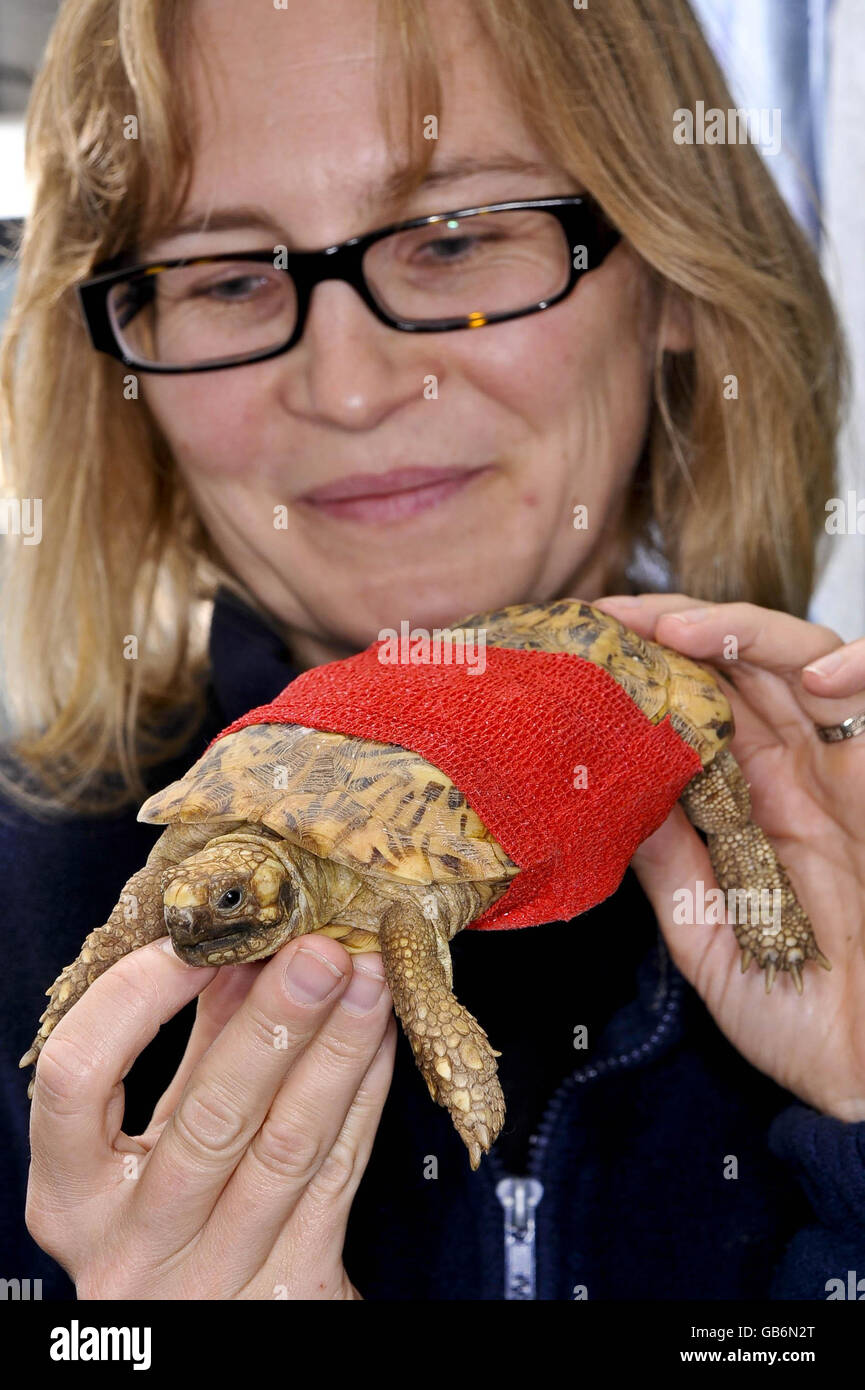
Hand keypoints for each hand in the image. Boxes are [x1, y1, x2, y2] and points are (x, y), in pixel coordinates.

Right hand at [24, 933, 395, 1298]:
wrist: (205, 1334)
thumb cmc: (169, 1220)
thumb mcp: (149, 1141)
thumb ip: (190, 1049)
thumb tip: (242, 950)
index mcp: (71, 1197)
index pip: (79, 1078)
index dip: (138, 998)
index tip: (198, 943)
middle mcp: (135, 1246)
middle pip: (210, 1116)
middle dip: (275, 1019)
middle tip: (320, 950)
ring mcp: (218, 1274)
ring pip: (289, 1145)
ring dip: (338, 1047)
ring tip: (368, 978)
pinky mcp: (295, 1284)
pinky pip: (339, 1173)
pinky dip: (364, 1094)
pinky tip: (380, 1038)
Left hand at [594, 593, 864, 1122]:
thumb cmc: (793, 1010)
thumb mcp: (704, 931)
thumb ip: (667, 862)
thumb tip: (605, 797)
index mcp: (747, 804)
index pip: (696, 711)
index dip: (647, 673)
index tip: (581, 651)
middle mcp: (795, 776)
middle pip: (737, 670)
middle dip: (675, 630)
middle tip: (612, 617)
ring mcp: (846, 775)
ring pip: (802, 665)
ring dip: (745, 632)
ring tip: (680, 628)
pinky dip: (858, 670)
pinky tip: (818, 676)